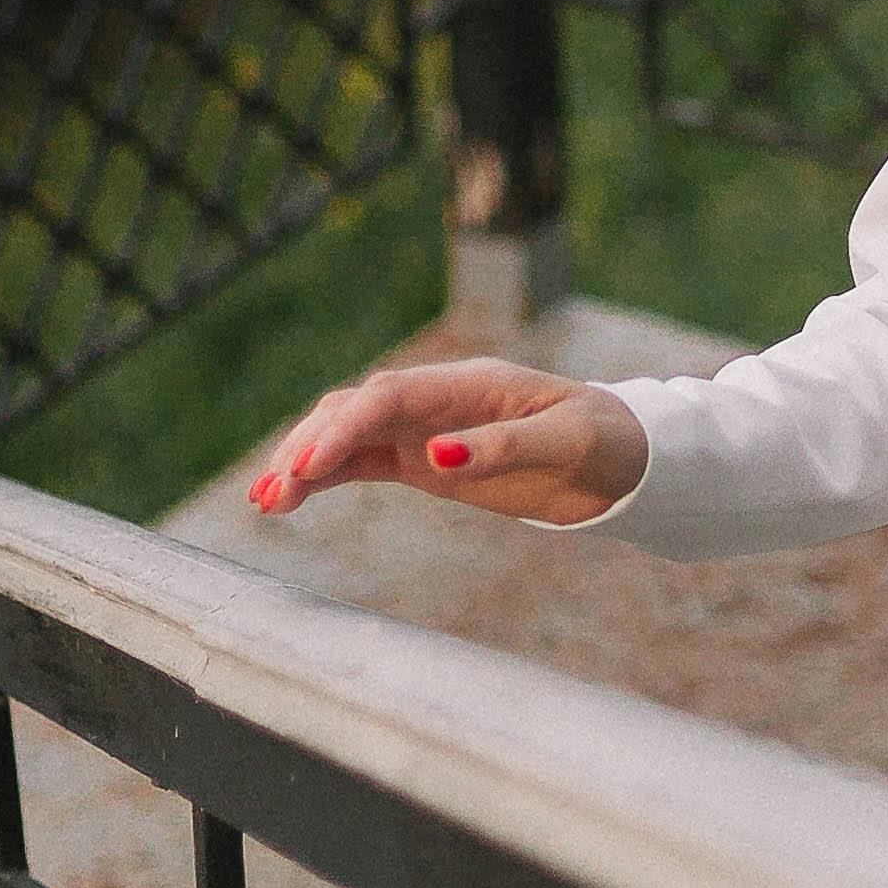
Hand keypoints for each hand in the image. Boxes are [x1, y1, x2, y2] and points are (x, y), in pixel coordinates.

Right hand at [246, 359, 645, 530]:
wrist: (623, 458)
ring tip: (264, 501)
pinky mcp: (424, 460)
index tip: (310, 466)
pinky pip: (362, 462)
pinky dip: (323, 477)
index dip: (345, 426)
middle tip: (276, 491)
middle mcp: (438, 400)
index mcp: (470, 386)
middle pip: (356, 411)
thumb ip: (500, 448)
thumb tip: (436, 454)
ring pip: (349, 434)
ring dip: (305, 463)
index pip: (389, 396)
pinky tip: (284, 498)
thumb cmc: (603, 441)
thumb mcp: (564, 445)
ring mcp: (426, 428)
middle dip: (311, 446)